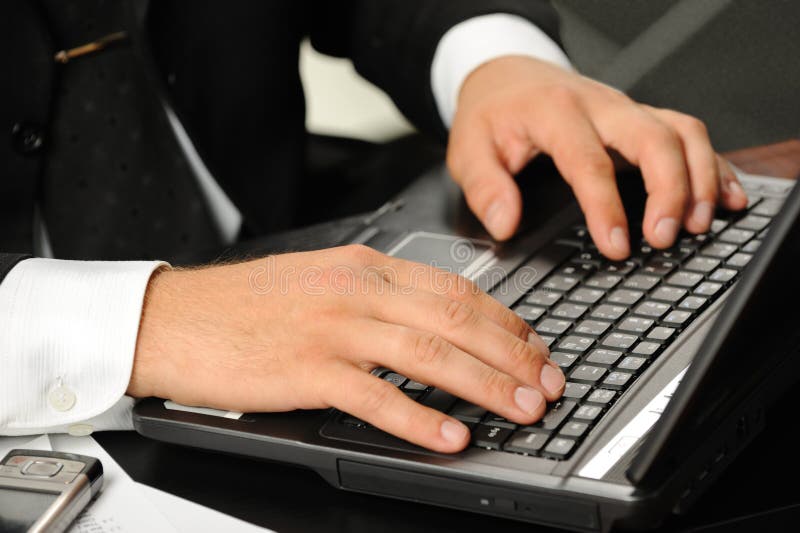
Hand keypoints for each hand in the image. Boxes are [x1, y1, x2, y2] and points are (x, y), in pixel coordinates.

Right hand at [128, 245, 564, 452]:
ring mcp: (332, 327)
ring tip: (522, 409)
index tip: (534, 346)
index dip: (505, 320)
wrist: (175, 317)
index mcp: (364, 265)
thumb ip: (375, 295)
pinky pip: (376, 395)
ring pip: (428, 353)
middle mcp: (356, 289)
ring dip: (483, 385)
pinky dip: (419, 418)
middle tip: (548, 383)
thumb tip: (430, 322)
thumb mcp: (320, 279)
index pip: (454, 288)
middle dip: (512, 354)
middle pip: (455, 319)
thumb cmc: (245, 304)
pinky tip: (450, 436)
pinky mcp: (307, 368)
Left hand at [447, 56, 748, 259]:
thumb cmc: (493, 113)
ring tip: (699, 225)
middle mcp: (600, 107)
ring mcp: (626, 110)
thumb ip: (485, 186)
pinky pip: (688, 134)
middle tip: (664, 238)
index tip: (615, 246)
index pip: (590, 161)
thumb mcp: (469, 148)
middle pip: (654, 138)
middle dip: (670, 190)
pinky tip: (724, 197)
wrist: (507, 76)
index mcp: (557, 114)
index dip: (606, 207)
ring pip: (682, 132)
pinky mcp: (640, 118)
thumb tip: (504, 224)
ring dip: (700, 178)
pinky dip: (712, 165)